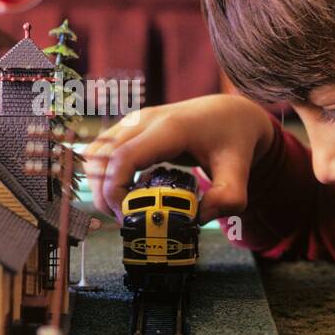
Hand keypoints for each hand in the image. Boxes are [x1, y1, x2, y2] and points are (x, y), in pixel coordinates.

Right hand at [82, 94, 276, 223]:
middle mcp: (145, 120)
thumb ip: (227, 199)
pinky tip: (120, 194)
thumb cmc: (233, 140)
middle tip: (124, 221)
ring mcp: (134, 121)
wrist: (230, 113)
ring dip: (99, 184)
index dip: (116, 191)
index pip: (124, 158)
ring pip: (96, 153)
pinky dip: (102, 174)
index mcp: (170, 128)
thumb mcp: (239, 171)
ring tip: (121, 209)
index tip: (129, 217)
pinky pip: (102, 150)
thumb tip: (195, 220)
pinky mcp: (130, 128)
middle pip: (102, 157)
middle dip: (103, 194)